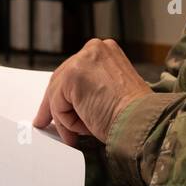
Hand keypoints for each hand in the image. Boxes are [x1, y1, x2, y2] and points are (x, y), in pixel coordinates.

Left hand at [33, 38, 152, 145]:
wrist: (142, 121)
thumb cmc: (135, 114)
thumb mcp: (113, 91)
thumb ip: (92, 87)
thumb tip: (71, 103)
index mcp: (106, 50)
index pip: (75, 70)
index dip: (64, 92)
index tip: (55, 106)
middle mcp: (94, 49)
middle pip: (61, 78)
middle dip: (53, 105)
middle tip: (44, 120)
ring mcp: (82, 60)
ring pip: (58, 94)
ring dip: (65, 119)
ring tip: (77, 136)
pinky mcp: (71, 77)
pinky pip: (57, 105)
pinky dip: (67, 122)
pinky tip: (84, 129)